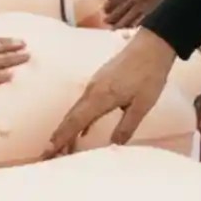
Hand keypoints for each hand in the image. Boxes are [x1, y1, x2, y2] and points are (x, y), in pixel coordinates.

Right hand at [44, 29, 176, 156]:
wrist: (152, 45)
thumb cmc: (149, 74)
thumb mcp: (142, 105)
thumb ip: (126, 126)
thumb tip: (114, 146)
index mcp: (100, 97)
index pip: (75, 122)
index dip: (61, 138)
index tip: (47, 152)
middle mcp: (92, 90)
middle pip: (71, 117)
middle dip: (59, 137)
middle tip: (48, 155)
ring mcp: (95, 84)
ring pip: (76, 110)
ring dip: (68, 129)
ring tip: (62, 148)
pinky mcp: (101, 81)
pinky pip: (84, 104)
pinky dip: (79, 119)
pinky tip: (82, 131)